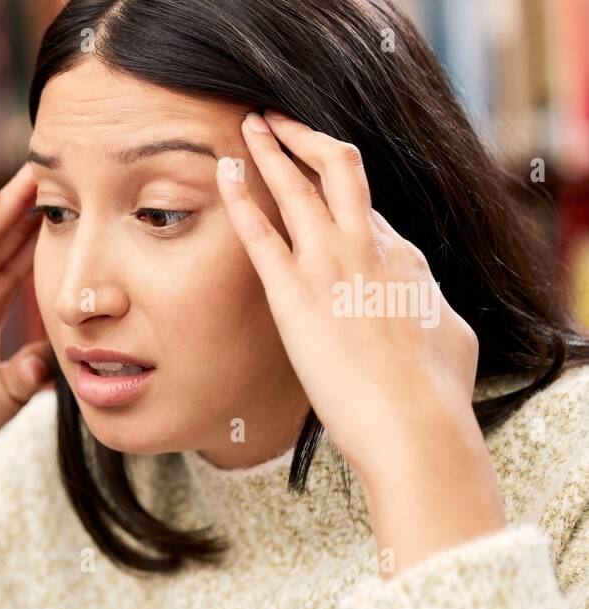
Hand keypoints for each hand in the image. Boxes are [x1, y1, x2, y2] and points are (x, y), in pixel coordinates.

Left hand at [215, 109, 481, 485]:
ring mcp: (331, 267)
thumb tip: (430, 309)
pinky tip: (223, 171)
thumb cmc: (436, 394)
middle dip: (304, 137)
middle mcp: (368, 248)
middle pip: (339, 168)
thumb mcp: (450, 337)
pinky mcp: (294, 296)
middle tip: (277, 119)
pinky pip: (259, 233)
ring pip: (299, 186)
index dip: (337, 188)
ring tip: (250, 125)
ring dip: (271, 149)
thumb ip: (430, 310)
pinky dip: (239, 197)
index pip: (366, 207)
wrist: (414, 423)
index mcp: (405, 258)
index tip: (314, 177)